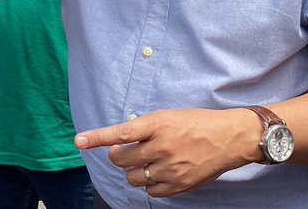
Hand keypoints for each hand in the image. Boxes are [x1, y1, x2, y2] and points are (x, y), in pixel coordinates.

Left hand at [75, 108, 261, 197]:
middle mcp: (163, 146)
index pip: (121, 133)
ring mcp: (171, 167)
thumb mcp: (168, 116)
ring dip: (133, 172)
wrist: (229, 137)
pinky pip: (150, 191)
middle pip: (121, 160)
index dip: (97, 137)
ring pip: (133, 178)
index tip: (79, 141)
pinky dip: (149, 184)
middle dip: (118, 157)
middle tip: (125, 153)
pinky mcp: (180, 184)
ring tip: (146, 162)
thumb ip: (144, 129)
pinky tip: (158, 173)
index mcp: (158, 124)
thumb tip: (118, 143)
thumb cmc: (195, 124)